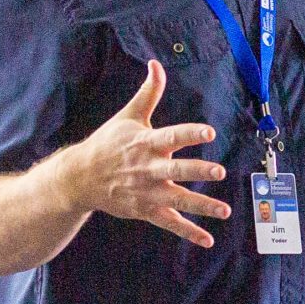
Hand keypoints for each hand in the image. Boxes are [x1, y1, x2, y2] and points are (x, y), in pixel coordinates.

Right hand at [64, 60, 228, 246]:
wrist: (80, 178)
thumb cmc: (108, 144)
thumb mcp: (128, 117)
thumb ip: (148, 92)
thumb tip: (156, 64)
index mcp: (146, 143)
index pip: (171, 136)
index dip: (190, 133)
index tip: (209, 131)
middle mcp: (148, 168)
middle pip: (176, 169)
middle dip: (197, 171)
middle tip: (219, 171)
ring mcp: (147, 192)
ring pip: (178, 200)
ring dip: (201, 206)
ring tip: (224, 211)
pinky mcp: (145, 210)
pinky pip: (170, 223)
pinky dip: (188, 232)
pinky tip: (208, 239)